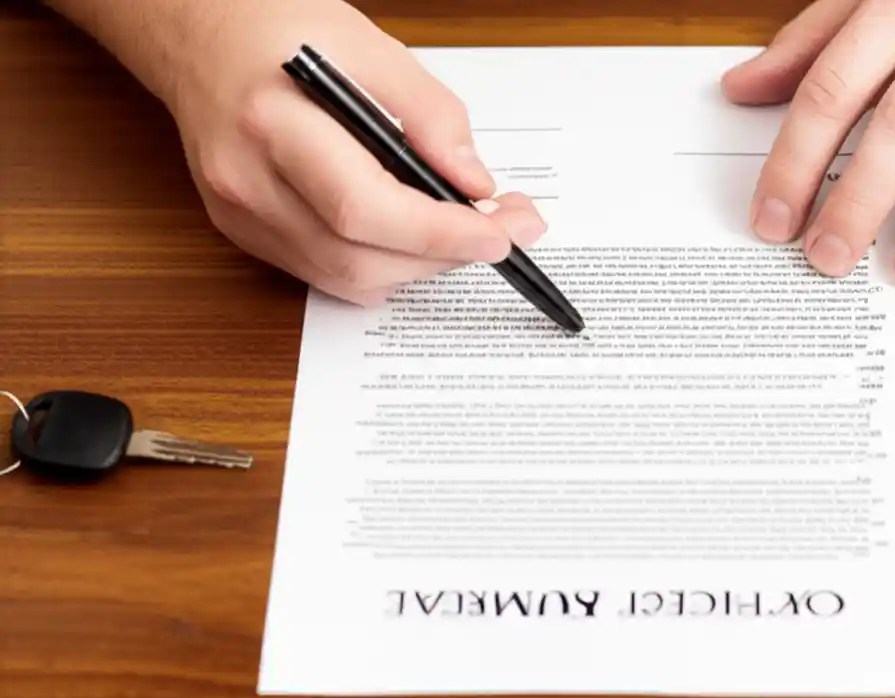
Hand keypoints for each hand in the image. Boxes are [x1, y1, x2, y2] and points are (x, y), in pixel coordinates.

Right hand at [88, 0, 546, 304]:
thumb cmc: (279, 28)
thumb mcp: (370, 45)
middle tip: (503, 228)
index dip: (440, 233)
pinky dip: (381, 265)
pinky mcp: (246, 233)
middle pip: (358, 258)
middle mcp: (247, 181)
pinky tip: (409, 233)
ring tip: (462, 229)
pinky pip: (326, 275)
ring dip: (418, 267)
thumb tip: (474, 183)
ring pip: (346, 280)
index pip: (363, 208)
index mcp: (273, 123)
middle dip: (444, 255)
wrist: (201, 35)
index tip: (501, 231)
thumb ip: (430, 114)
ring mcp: (242, 215)